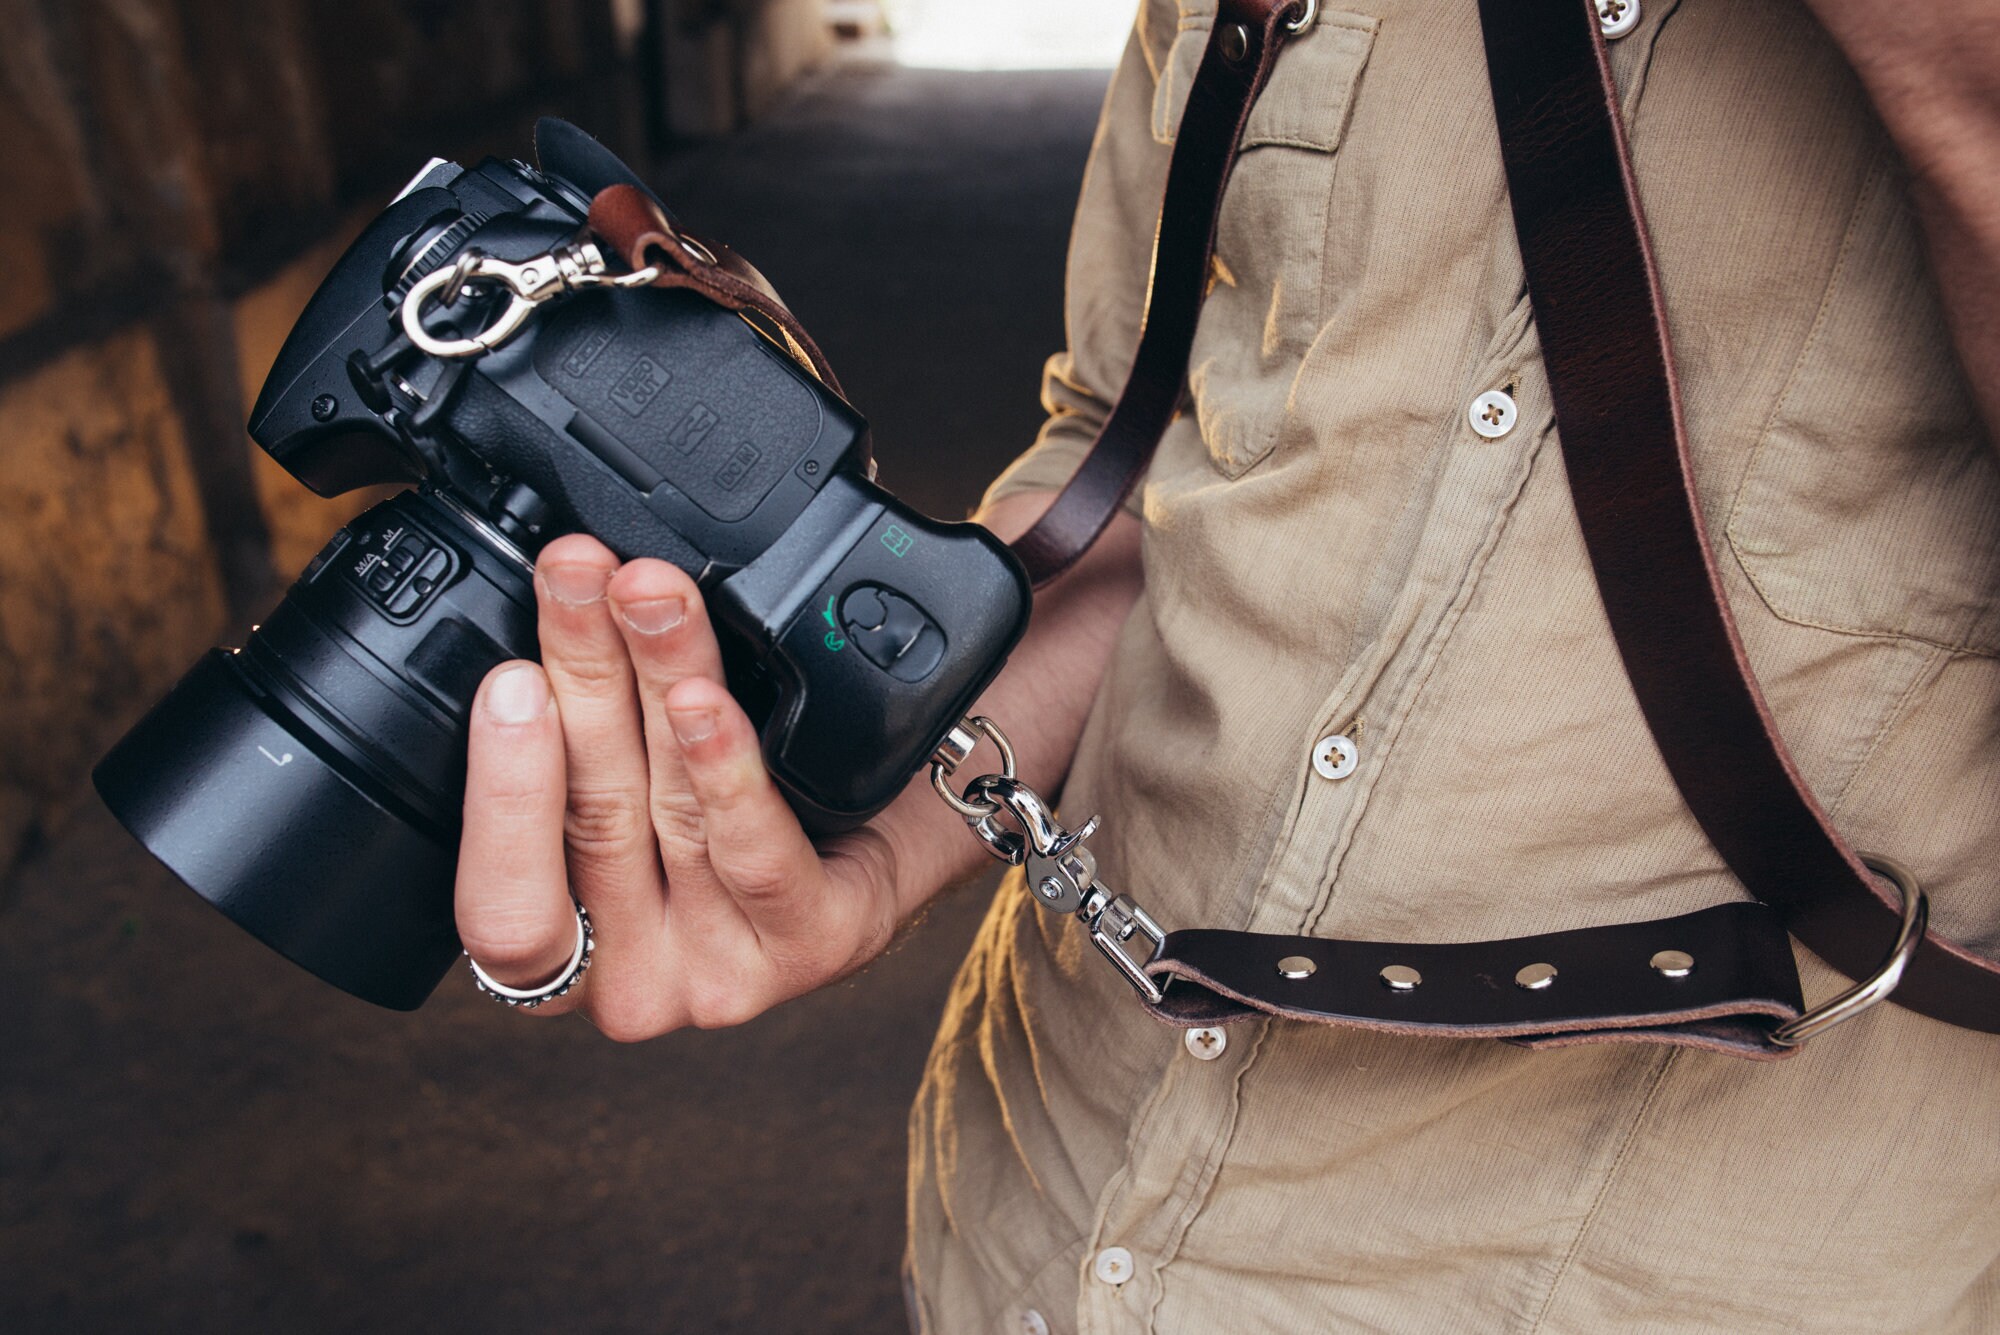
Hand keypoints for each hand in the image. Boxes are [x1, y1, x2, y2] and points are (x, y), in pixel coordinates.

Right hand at [454, 534, 902, 1038]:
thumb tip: (545, 610)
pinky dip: (725, 766)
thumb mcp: (637, 795)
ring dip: (655, 679)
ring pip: (672, 809)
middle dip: (580, 670)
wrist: (890, 848)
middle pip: (592, 816)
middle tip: (577, 576)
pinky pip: (756, 851)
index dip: (498, 790)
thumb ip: (584, 742)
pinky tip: (706, 703)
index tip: (508, 675)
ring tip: (645, 596)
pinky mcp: (810, 947)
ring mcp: (722, 976)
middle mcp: (633, 981)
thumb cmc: (749, 822)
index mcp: (565, 954)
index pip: (498, 901)